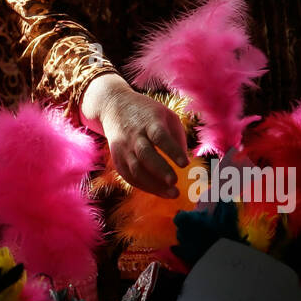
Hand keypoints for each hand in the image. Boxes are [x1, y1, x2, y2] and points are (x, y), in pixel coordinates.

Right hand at [84, 76, 187, 196]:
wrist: (114, 107)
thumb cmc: (148, 114)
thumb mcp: (166, 116)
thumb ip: (177, 138)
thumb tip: (185, 164)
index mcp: (149, 122)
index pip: (160, 136)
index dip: (172, 150)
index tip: (185, 164)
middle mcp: (134, 135)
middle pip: (145, 154)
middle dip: (160, 170)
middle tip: (175, 182)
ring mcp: (123, 148)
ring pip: (135, 169)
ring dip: (154, 184)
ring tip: (173, 193)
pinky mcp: (117, 159)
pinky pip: (129, 176)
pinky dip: (144, 186)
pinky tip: (160, 191)